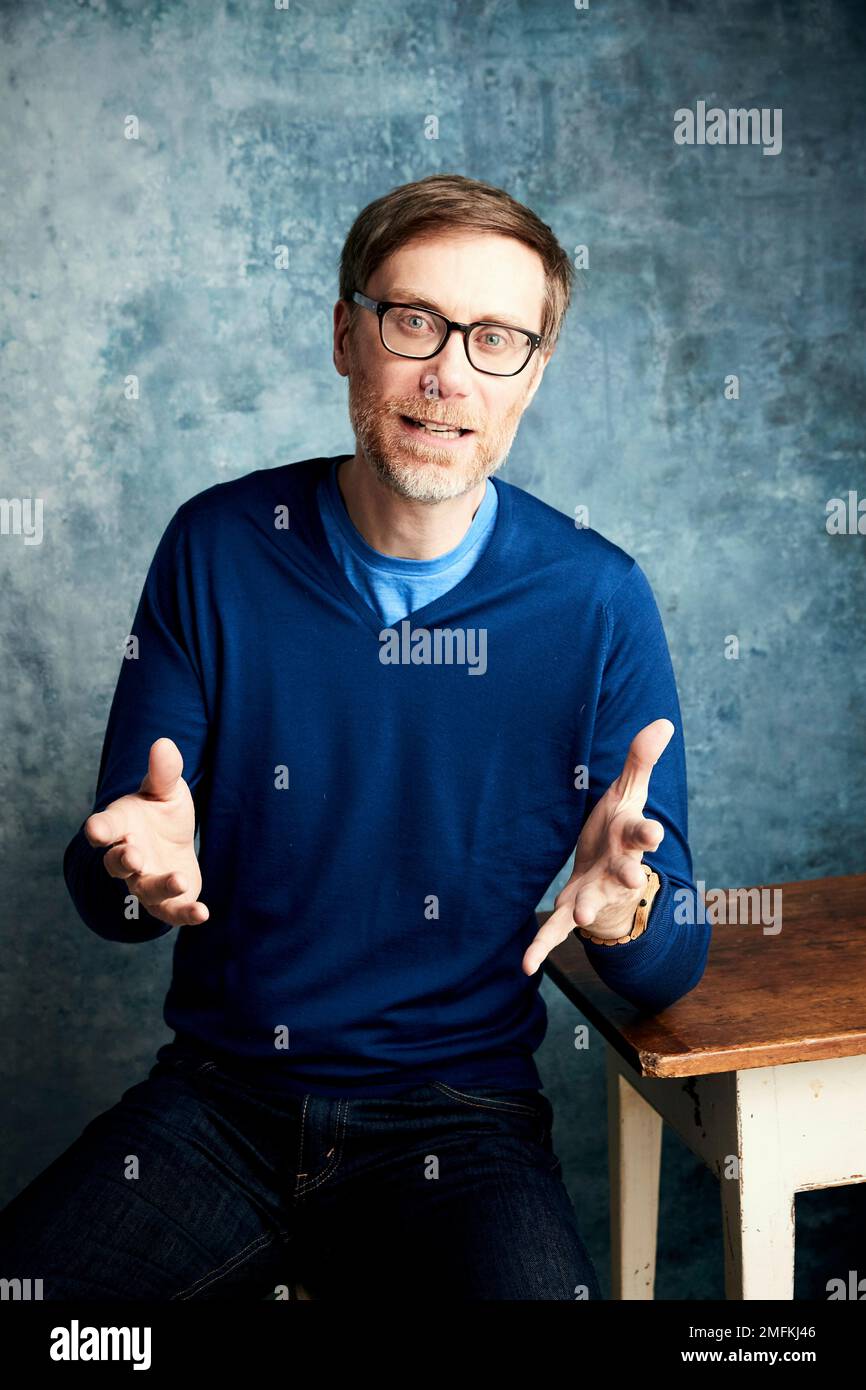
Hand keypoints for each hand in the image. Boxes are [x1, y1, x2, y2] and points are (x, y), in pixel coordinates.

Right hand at [84, 737, 209, 926]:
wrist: (172, 842)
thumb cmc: (161, 812)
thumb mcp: (165, 789)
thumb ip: (163, 772)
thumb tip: (164, 743)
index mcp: (121, 826)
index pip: (104, 827)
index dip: (99, 828)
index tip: (95, 828)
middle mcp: (127, 857)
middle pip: (117, 862)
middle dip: (124, 859)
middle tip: (134, 855)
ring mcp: (145, 882)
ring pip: (145, 889)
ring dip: (160, 885)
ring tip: (178, 880)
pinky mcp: (167, 901)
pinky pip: (172, 911)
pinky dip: (185, 914)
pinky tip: (203, 913)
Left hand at [522, 718, 673, 974]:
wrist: (611, 875)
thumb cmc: (619, 830)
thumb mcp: (629, 794)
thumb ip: (641, 761)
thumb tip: (663, 722)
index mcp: (629, 839)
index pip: (640, 832)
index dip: (646, 832)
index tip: (651, 830)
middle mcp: (617, 869)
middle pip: (625, 871)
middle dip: (627, 875)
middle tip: (631, 878)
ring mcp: (596, 892)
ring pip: (592, 900)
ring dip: (587, 907)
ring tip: (581, 915)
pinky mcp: (572, 907)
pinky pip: (556, 929)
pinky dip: (541, 947)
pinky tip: (525, 966)